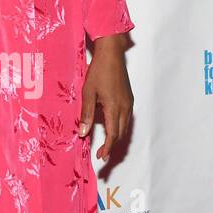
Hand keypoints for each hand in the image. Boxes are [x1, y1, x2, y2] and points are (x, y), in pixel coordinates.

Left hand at [79, 34, 132, 160]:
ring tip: (105, 145)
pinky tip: (110, 127)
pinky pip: (126, 119)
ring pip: (125, 128)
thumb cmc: (99, 71)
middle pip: (120, 134)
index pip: (113, 135)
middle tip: (101, 154)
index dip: (107, 148)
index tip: (101, 157)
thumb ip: (87, 114)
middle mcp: (125, 108)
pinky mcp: (129, 99)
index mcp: (114, 108)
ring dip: (116, 138)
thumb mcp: (88, 93)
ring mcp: (128, 103)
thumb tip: (83, 133)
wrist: (112, 54)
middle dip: (112, 147)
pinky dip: (119, 128)